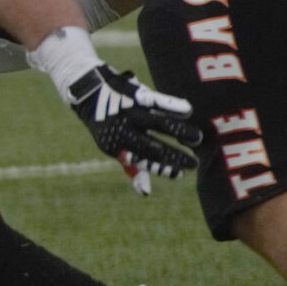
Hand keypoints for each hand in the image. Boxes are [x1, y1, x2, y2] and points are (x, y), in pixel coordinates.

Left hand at [61, 63, 203, 178]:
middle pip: (152, 146)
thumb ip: (133, 168)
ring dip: (179, 131)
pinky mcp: (133, 94)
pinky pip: (155, 100)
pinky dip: (172, 105)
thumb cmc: (110, 126)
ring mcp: (129, 111)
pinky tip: (187, 111)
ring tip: (197, 138)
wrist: (89, 92)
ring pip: (157, 123)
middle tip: (194, 163)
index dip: (160, 169)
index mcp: (114, 146)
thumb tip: (144, 193)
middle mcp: (122, 129)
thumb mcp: (116, 147)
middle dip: (174, 156)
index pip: (141, 161)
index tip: (180, 174)